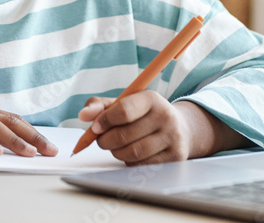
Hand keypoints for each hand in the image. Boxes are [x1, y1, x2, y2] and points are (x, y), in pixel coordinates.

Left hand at [78, 91, 198, 164]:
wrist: (179, 128)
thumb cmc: (143, 115)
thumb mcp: (124, 103)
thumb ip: (100, 106)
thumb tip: (83, 115)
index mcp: (151, 98)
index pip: (124, 111)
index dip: (104, 121)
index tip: (95, 128)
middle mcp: (165, 116)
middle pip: (124, 135)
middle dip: (106, 141)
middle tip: (102, 140)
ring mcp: (172, 137)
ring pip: (132, 153)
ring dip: (116, 152)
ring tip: (116, 146)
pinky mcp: (175, 157)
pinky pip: (141, 165)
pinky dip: (129, 161)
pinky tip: (131, 153)